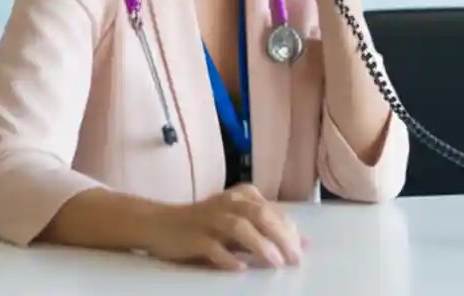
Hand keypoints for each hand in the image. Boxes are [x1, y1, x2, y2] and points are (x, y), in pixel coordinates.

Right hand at [144, 184, 302, 270]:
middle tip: (294, 259)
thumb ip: (269, 231)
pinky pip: (212, 246)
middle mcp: (227, 202)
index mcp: (242, 195)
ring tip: (275, 262)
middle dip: (281, 237)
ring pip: (239, 227)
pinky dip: (227, 257)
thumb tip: (303, 243)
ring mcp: (209, 218)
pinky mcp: (193, 236)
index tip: (301, 251)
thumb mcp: (239, 223)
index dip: (290, 231)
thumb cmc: (207, 225)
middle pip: (261, 216)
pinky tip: (239, 267)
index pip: (273, 211)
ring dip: (260, 245)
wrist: (160, 224)